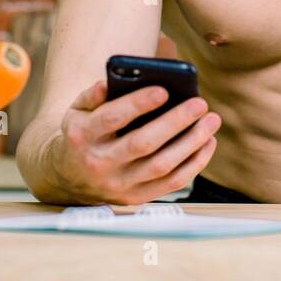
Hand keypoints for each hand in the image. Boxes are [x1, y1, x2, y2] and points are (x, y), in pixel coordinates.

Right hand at [50, 80, 220, 205]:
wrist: (68, 178)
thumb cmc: (83, 133)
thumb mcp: (77, 111)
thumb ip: (93, 95)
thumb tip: (107, 83)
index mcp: (81, 136)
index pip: (111, 118)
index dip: (137, 104)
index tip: (164, 90)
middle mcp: (99, 163)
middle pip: (142, 144)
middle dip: (175, 122)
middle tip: (200, 103)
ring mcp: (119, 184)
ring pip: (161, 166)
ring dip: (191, 143)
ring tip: (212, 120)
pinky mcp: (136, 198)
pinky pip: (171, 183)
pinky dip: (194, 163)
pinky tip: (208, 142)